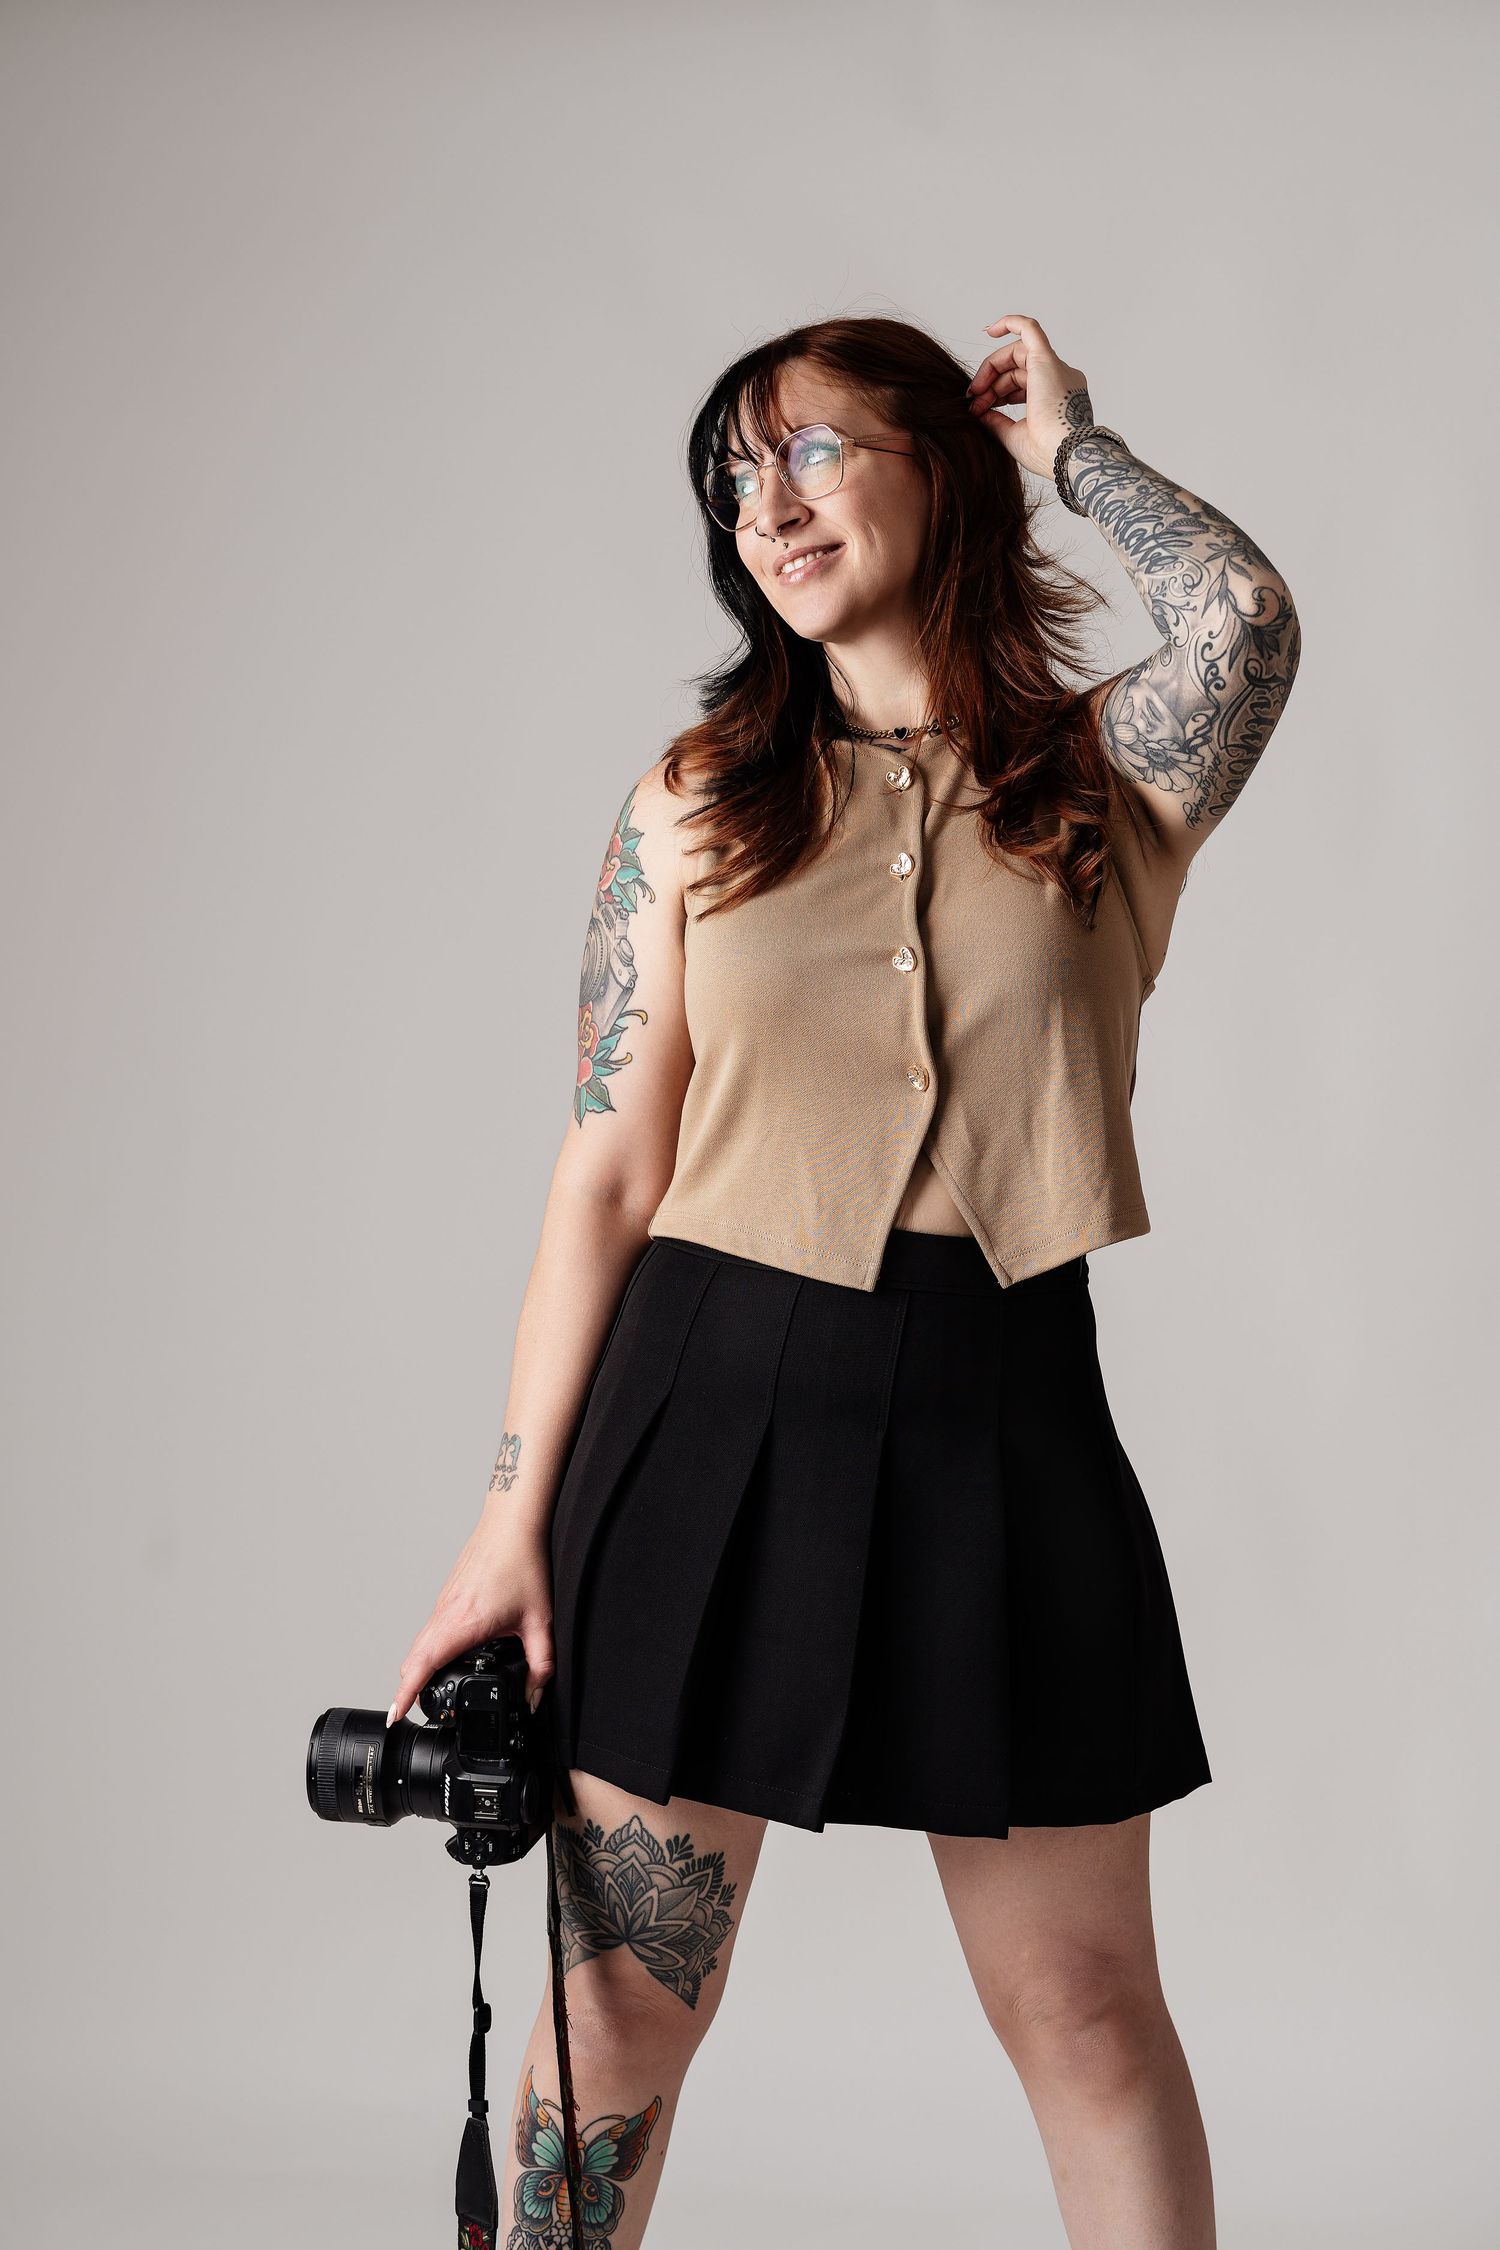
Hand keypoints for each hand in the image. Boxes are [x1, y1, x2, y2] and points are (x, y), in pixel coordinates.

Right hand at [387, 1511, 554, 1726]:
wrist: (512, 1524)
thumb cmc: (523, 1562)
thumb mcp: (540, 1620)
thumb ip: (541, 1663)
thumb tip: (534, 1695)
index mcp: (463, 1623)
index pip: (423, 1666)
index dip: (406, 1693)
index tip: (395, 1714)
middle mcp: (446, 1613)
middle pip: (414, 1659)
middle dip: (411, 1687)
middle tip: (417, 1710)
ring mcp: (443, 1602)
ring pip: (420, 1643)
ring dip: (419, 1667)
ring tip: (430, 1689)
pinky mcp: (448, 1595)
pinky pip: (430, 1628)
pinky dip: (429, 1648)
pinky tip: (448, 1653)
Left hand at [964, 313, 1095, 481]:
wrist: (1065, 455)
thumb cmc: (1046, 452)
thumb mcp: (1014, 436)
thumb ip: (996, 421)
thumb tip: (979, 412)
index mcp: (1057, 397)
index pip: (1022, 384)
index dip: (996, 393)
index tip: (978, 408)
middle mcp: (1059, 378)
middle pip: (1017, 368)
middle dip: (991, 382)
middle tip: (973, 400)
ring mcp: (1055, 367)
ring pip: (1018, 353)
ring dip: (991, 369)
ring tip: (975, 392)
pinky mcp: (1045, 359)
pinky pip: (1029, 328)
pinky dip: (1010, 323)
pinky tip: (990, 330)